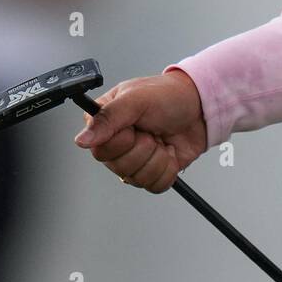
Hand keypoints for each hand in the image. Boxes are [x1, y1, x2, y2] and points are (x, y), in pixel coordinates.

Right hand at [73, 71, 207, 192]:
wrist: (200, 106)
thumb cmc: (168, 95)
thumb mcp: (136, 99)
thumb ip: (108, 118)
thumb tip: (81, 140)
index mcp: (105, 123)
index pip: (99, 150)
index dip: (122, 142)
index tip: (135, 127)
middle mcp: (116, 144)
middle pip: (119, 168)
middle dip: (144, 149)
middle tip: (151, 131)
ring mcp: (135, 159)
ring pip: (137, 179)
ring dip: (157, 158)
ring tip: (161, 139)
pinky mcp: (153, 171)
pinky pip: (154, 186)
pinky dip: (168, 169)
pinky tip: (169, 151)